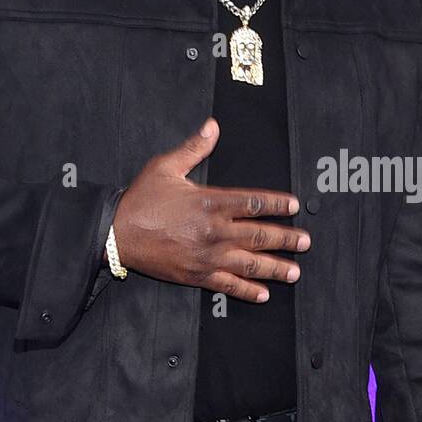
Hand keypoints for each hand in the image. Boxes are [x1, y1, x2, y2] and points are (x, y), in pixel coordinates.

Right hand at [111, 118, 309, 300]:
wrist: (115, 233)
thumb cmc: (141, 199)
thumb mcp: (165, 167)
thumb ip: (193, 148)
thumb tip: (213, 126)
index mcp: (210, 202)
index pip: (254, 203)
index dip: (278, 204)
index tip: (294, 206)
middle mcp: (214, 231)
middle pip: (259, 236)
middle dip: (286, 239)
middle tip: (306, 242)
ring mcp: (207, 256)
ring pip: (249, 264)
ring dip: (275, 268)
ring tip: (294, 272)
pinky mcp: (196, 275)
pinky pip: (227, 285)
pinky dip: (247, 291)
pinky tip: (263, 295)